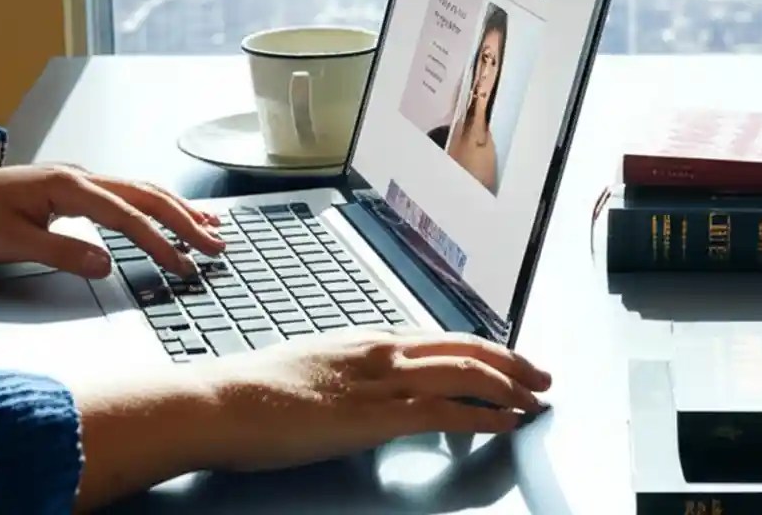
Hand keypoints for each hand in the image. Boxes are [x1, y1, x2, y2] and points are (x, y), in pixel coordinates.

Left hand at [0, 163, 223, 277]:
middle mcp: (83, 177)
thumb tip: (106, 264)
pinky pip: (133, 193)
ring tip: (211, 231)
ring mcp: (85, 180)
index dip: (157, 242)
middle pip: (148, 197)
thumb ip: (62, 252)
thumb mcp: (10, 242)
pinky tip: (179, 215)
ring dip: (181, 211)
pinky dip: (162, 205)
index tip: (180, 265)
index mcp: (68, 187)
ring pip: (145, 191)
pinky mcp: (84, 189)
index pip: (126, 217)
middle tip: (215, 248)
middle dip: (185, 223)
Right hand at [202, 328, 550, 469]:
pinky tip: (506, 422)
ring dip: (510, 386)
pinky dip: (485, 415)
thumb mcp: (312, 370)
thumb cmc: (254, 392)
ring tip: (535, 399)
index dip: (483, 349)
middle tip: (541, 375)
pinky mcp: (377, 415)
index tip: (508, 360)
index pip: (441, 338)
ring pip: (466, 373)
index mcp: (367, 340)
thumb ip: (347, 374)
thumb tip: (361, 389)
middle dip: (512, 361)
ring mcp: (382, 381)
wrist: (220, 402)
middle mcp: (382, 351)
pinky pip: (447, 411)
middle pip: (465, 347)